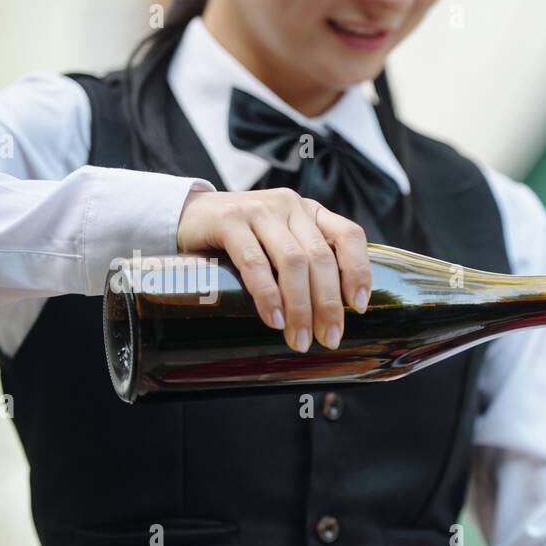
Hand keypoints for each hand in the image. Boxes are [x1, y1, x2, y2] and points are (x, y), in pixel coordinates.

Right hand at [176, 187, 371, 352]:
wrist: (186, 216)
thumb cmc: (242, 241)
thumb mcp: (280, 245)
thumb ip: (305, 265)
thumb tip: (331, 321)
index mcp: (310, 213)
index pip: (349, 235)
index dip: (359, 270)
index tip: (359, 307)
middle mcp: (290, 206)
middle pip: (320, 258)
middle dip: (328, 304)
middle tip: (328, 339)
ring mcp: (260, 210)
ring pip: (293, 262)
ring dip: (299, 307)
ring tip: (299, 339)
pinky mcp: (229, 220)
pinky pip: (255, 261)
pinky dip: (267, 294)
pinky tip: (273, 319)